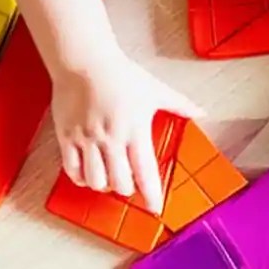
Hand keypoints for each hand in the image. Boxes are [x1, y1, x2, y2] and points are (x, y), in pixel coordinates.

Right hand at [51, 53, 202, 213]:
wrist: (83, 60)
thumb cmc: (119, 74)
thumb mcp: (154, 89)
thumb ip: (179, 105)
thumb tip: (201, 112)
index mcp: (135, 130)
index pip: (146, 173)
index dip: (151, 195)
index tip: (155, 208)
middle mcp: (110, 138)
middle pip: (120, 183)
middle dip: (127, 189)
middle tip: (129, 184)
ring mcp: (87, 139)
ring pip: (96, 181)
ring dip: (104, 186)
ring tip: (108, 178)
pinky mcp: (67, 137)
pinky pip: (72, 170)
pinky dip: (81, 179)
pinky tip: (88, 174)